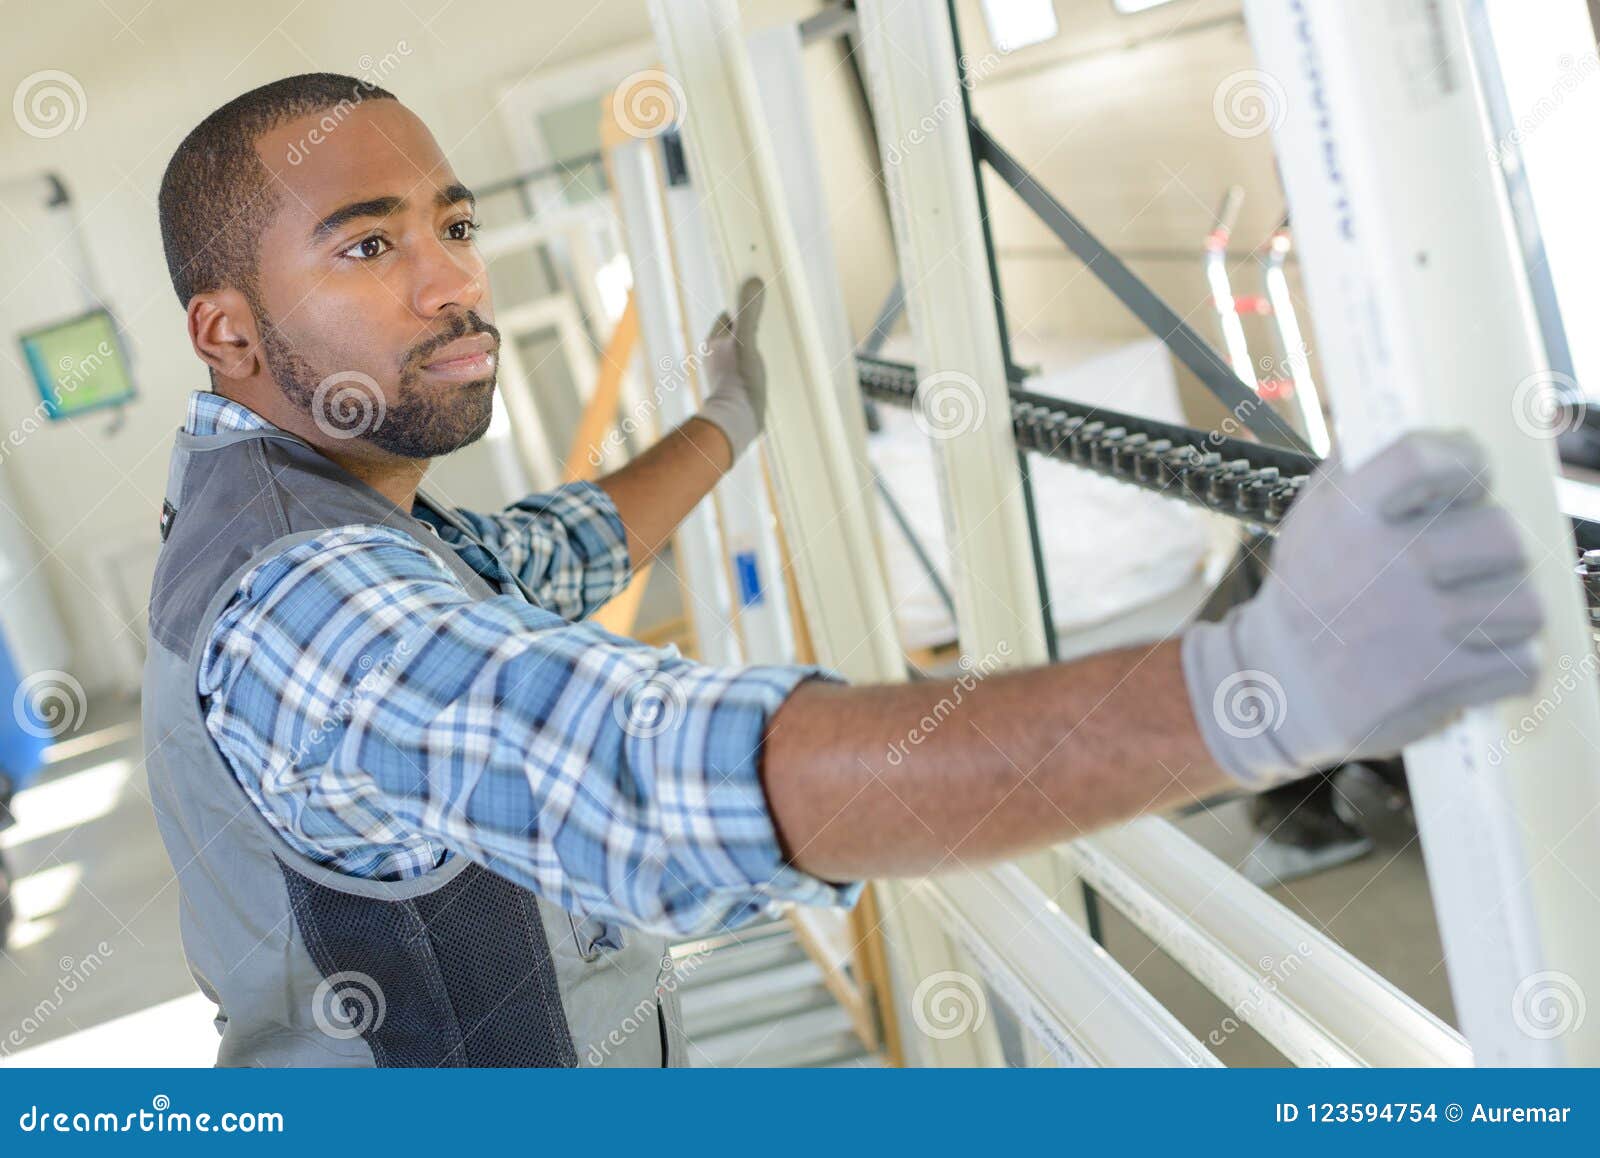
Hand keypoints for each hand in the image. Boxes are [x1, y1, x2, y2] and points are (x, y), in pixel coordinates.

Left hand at [695, 276, 766, 460]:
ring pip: (742, 352)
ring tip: (775, 346)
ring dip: (757, 347)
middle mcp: (716, 356)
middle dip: (752, 326)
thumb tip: (753, 281)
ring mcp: (725, 373)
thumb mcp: (747, 341)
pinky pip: (748, 370)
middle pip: (736, 332)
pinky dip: (758, 365)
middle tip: (772, 322)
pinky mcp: (736, 389)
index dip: (743, 306)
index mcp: (714, 342)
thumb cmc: (738, 381)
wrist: (737, 421)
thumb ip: (749, 312)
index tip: (759, 298)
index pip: (729, 315)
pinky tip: (771, 369)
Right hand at [1182, 430, 1543, 788]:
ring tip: (1478, 615)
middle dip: (1499, 551)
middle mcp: (1382, 566)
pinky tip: (1476, 658)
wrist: (1274, 687)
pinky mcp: (1432, 683)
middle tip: (1477, 564)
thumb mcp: (1312, 520)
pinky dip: (1506, 665)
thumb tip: (1421, 427)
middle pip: (1504, 535)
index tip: (1472, 480)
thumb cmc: (1307, 595)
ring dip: (1509, 612)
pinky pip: (1521, 664)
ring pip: (1525, 603)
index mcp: (1349, 516)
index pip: (1425, 458)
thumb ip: (1362, 473)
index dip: (1468, 461)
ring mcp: (1411, 628)